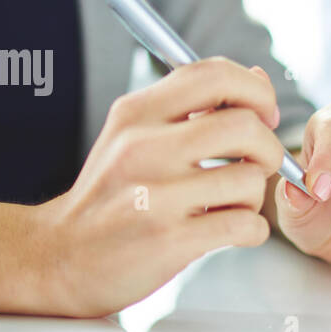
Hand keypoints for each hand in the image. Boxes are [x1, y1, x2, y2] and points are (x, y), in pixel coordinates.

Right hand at [36, 58, 284, 315]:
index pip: (214, 75)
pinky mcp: (170, 239)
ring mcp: (156, 195)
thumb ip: (194, 106)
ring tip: (232, 206)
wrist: (62, 257)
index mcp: (137, 113)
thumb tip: (258, 79)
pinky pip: (246, 226)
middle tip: (258, 165)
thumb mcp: (136, 136)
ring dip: (256, 197)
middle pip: (245, 125)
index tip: (263, 115)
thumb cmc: (110, 196)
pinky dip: (252, 231)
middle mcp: (144, 147)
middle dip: (268, 148)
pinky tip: (231, 231)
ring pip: (251, 179)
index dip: (255, 91)